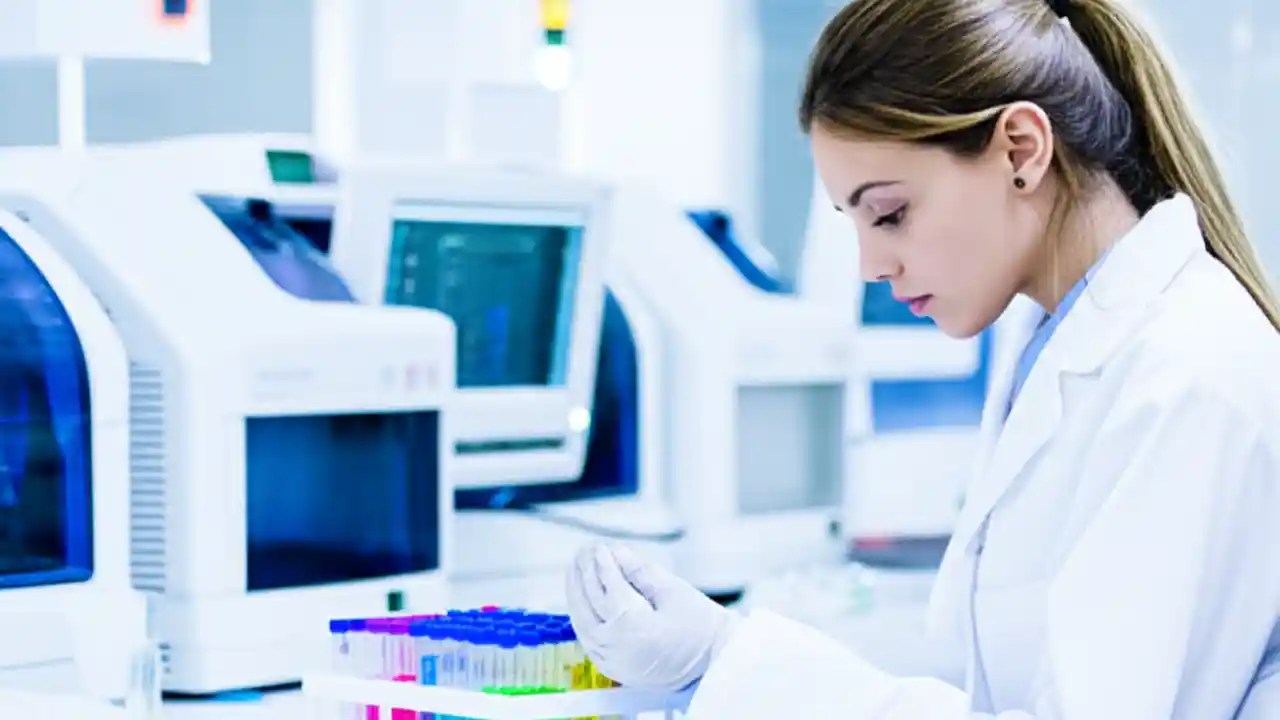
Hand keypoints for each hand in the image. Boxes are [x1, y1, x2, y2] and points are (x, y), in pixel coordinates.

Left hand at [565, 543, 738, 690]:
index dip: (603, 563)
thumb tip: (618, 554)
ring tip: (575, 569)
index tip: (599, 547)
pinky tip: (580, 600)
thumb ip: (641, 573)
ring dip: (576, 593)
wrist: (712, 665)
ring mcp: (611, 660)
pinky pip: (587, 638)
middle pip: (590, 602)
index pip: (609, 586)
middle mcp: (615, 645)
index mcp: (632, 626)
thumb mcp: (674, 592)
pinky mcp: (613, 668)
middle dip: (585, 573)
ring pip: (582, 621)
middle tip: (583, 552)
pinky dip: (581, 616)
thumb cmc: (700, 628)